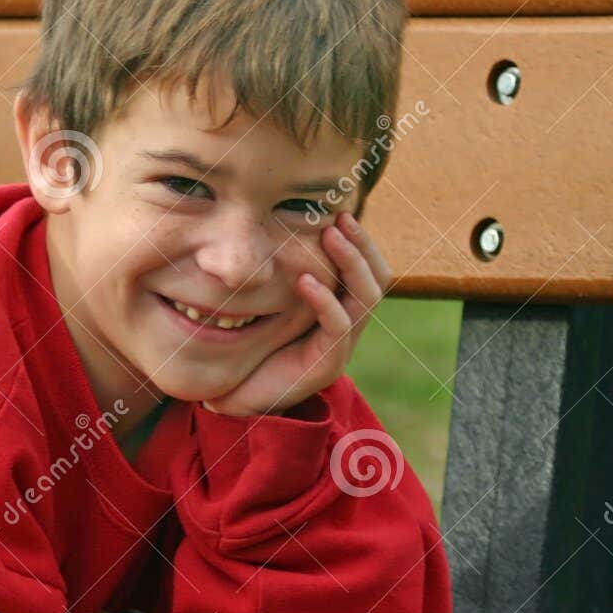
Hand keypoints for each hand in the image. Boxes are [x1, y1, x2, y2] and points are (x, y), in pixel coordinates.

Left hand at [200, 211, 391, 417]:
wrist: (235, 401)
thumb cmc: (250, 350)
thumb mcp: (269, 306)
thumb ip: (279, 276)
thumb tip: (267, 226)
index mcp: (338, 313)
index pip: (368, 271)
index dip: (360, 242)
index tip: (340, 210)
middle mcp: (347, 329)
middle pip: (376, 280)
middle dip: (362, 245)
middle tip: (342, 216)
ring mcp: (340, 348)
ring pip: (364, 300)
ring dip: (349, 264)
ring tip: (330, 235)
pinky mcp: (325, 366)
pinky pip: (336, 328)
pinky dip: (324, 300)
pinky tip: (305, 280)